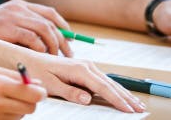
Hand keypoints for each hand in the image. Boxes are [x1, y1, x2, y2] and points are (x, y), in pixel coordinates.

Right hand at [0, 0, 72, 56]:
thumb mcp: (7, 24)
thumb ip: (25, 28)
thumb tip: (52, 44)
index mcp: (19, 5)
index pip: (49, 13)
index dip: (63, 27)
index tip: (69, 41)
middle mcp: (18, 8)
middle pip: (50, 22)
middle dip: (62, 41)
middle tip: (67, 55)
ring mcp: (12, 16)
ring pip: (45, 29)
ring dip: (53, 46)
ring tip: (53, 58)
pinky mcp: (6, 28)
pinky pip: (32, 38)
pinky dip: (40, 48)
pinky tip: (40, 57)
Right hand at [0, 63, 45, 118]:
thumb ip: (10, 74)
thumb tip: (32, 80)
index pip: (33, 94)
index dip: (39, 91)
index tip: (38, 88)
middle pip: (30, 109)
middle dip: (30, 100)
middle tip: (21, 92)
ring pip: (19, 117)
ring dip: (17, 108)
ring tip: (1, 97)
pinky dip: (6, 115)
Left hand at [24, 54, 144, 112]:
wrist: (29, 59)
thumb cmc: (37, 72)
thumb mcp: (50, 84)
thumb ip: (69, 92)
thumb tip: (88, 99)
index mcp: (79, 69)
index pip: (103, 88)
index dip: (117, 100)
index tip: (129, 111)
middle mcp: (85, 65)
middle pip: (111, 84)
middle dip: (126, 97)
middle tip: (141, 109)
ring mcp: (86, 66)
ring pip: (110, 82)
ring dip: (124, 93)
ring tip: (137, 103)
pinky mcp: (84, 68)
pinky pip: (103, 80)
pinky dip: (115, 88)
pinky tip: (122, 95)